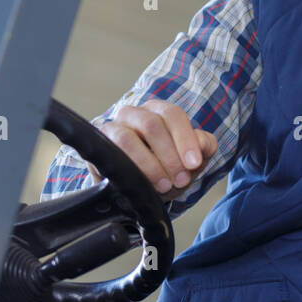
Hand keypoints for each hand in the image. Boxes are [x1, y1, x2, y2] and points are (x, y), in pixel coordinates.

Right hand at [87, 99, 217, 200]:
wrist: (137, 190)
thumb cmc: (167, 169)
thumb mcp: (191, 160)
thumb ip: (204, 147)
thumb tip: (204, 143)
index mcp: (157, 110)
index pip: (173, 114)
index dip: (185, 139)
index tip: (194, 164)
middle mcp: (133, 114)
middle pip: (151, 125)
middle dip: (169, 156)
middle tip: (180, 180)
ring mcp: (112, 129)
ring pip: (127, 139)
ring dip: (149, 165)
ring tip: (163, 186)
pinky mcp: (98, 147)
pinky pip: (109, 153)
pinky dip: (128, 169)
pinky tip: (139, 183)